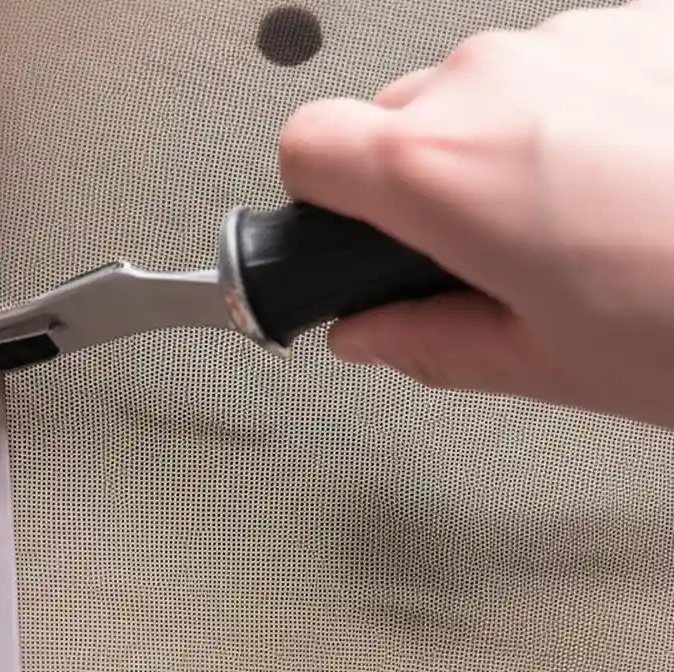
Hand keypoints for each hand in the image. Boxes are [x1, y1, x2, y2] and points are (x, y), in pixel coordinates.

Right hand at [278, 0, 673, 426]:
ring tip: (592, 222)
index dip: (317, 202)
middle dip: (419, 183)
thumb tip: (369, 336)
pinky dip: (582, 115)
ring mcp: (577, 38)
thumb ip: (427, 345)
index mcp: (443, 169)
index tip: (350, 238)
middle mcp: (496, 80)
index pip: (304, 147)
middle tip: (493, 256)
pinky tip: (647, 176)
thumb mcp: (551, 363)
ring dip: (506, 147)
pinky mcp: (647, 23)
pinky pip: (569, 63)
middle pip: (394, 116)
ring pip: (485, 88)